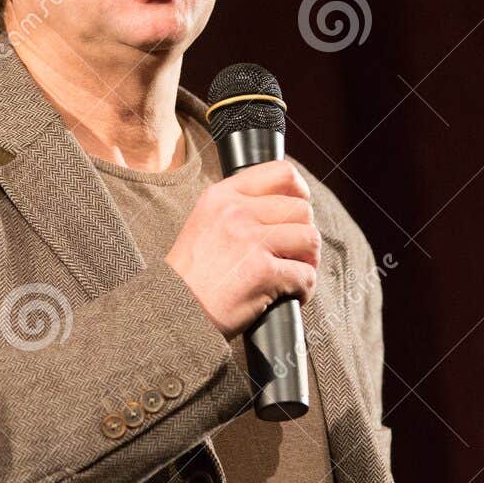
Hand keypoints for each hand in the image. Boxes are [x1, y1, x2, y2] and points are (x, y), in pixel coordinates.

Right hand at [165, 159, 320, 338]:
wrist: (172, 309)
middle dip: (304, 235)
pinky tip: (290, 295)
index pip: (280, 173)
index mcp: (222, 196)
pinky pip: (305, 274)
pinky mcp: (263, 272)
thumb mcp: (204, 223)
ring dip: (308, 261)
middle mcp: (236, 212)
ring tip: (293, 274)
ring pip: (310, 239)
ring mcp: (251, 241)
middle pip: (301, 210)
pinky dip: (304, 289)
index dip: (299, 192)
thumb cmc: (191, 275)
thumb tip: (282, 207)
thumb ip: (237, 209)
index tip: (299, 211)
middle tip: (294, 255)